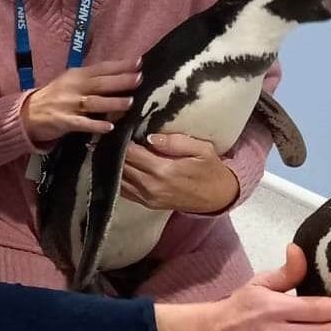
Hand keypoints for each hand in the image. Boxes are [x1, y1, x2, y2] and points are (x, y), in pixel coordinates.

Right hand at [22, 59, 140, 142]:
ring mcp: (68, 105)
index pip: (101, 68)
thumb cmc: (55, 96)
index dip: (120, 65)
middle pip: (100, 83)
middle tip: (139, 79)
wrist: (28, 113)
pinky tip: (109, 127)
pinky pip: (82, 123)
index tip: (139, 62)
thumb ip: (91, 79)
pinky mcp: (64, 121)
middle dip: (120, 81)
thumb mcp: (71, 81)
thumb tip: (119, 74)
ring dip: (112, 102)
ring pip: (93, 102)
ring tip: (129, 103)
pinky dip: (96, 125)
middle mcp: (73, 87)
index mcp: (77, 75)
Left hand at [121, 133, 239, 212]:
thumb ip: (176, 142)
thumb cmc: (210, 170)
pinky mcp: (146, 203)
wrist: (217, 197)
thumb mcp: (202, 150)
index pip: (131, 152)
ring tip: (114, 147)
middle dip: (115, 149)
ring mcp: (147, 197)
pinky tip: (119, 164)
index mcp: (163, 170)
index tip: (119, 126)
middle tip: (113, 134)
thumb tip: (150, 137)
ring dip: (114, 163)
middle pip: (121, 165)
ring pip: (118, 178)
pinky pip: (123, 189)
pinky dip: (118, 177)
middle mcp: (151, 186)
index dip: (121, 139)